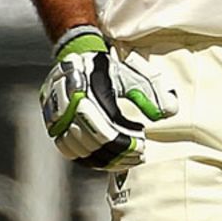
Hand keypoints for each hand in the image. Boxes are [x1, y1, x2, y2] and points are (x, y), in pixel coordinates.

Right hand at [40, 25, 177, 169]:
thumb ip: (149, 93)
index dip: (125, 143)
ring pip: (79, 150)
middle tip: (138, 157)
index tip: (141, 147)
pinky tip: (106, 159)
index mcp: (88, 91)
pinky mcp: (53, 124)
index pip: (105, 130)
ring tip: (126, 160)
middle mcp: (68, 104)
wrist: (77, 59)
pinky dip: (87, 159)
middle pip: (92, 143)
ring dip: (105, 161)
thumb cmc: (107, 69)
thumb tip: (168, 113)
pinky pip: (68, 150)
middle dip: (118, 155)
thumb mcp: (130, 75)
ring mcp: (57, 116)